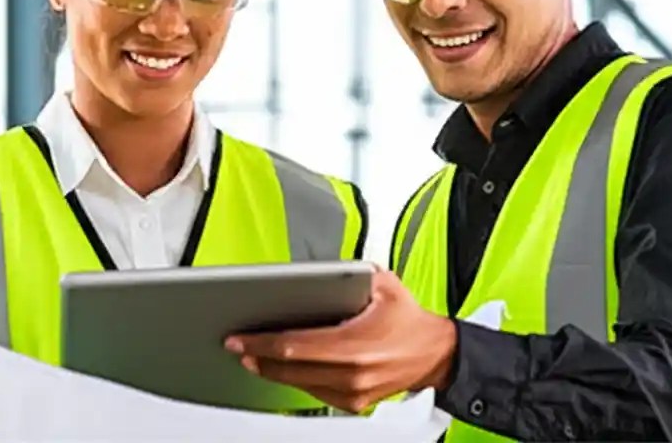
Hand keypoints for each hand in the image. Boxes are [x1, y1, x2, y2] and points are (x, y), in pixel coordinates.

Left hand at [223, 268, 456, 413]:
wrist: (436, 355)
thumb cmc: (409, 321)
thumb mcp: (384, 284)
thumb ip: (352, 272)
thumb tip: (321, 269)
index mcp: (355, 344)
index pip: (294, 346)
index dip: (261, 342)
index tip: (239, 338)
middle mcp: (352, 372)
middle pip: (289, 369)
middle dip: (257, 356)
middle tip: (235, 345)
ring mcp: (352, 391)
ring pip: (298, 383)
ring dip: (271, 369)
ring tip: (251, 354)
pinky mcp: (353, 402)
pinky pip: (313, 391)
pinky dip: (294, 378)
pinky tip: (280, 366)